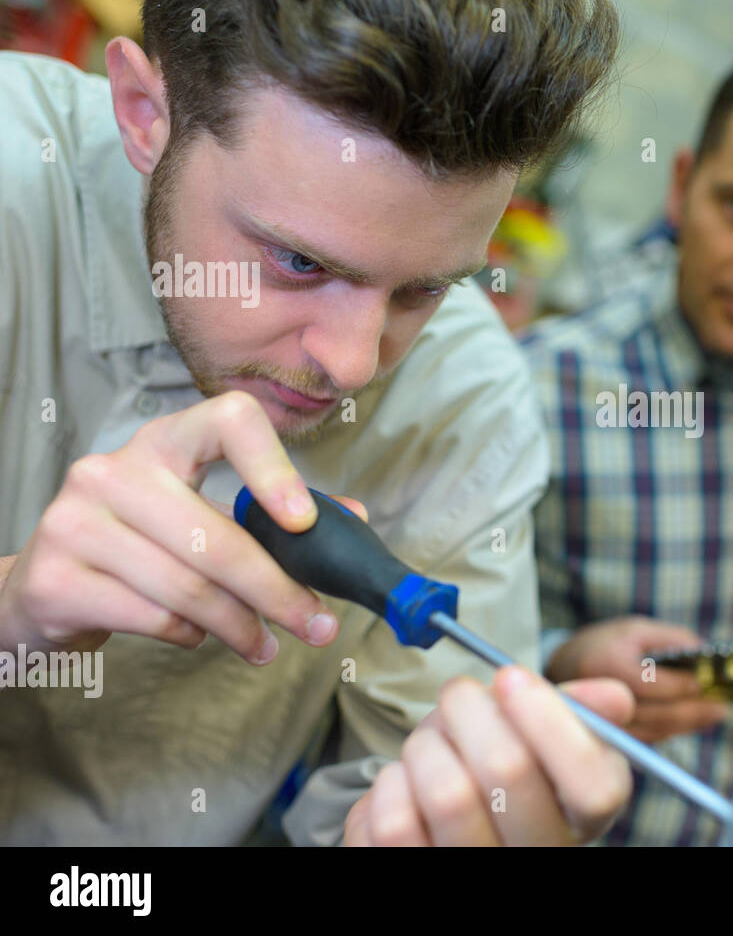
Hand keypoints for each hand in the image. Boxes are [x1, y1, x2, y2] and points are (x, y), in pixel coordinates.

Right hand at [0, 390, 365, 662]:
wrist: (44, 586)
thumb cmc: (141, 545)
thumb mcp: (199, 513)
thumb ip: (270, 516)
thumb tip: (353, 520)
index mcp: (164, 442)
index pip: (228, 421)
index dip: (274, 467)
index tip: (304, 522)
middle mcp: (113, 471)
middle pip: (219, 537)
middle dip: (279, 591)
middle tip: (318, 626)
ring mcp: (76, 523)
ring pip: (191, 587)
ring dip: (243, 625)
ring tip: (266, 646)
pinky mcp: (55, 580)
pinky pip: (153, 617)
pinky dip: (191, 635)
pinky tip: (200, 636)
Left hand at [343, 667, 633, 844]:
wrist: (455, 812)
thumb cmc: (508, 766)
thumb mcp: (552, 734)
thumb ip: (577, 710)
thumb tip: (613, 698)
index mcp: (585, 814)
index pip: (594, 787)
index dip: (549, 721)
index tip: (512, 677)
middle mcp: (540, 851)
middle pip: (509, 770)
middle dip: (469, 709)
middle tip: (461, 695)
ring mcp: (478, 867)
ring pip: (446, 791)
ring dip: (426, 744)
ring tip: (433, 742)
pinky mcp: (420, 868)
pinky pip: (395, 822)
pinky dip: (393, 782)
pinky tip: (410, 781)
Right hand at [545, 616, 729, 742]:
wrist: (563, 669)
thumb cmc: (605, 644)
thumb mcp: (635, 628)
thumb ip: (671, 639)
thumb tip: (706, 654)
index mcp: (606, 664)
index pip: (652, 682)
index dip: (684, 684)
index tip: (708, 681)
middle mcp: (600, 698)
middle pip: (657, 712)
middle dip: (694, 710)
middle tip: (723, 706)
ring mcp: (602, 723)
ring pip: (654, 731)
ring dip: (688, 724)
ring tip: (716, 714)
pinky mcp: (609, 739)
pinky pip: (647, 738)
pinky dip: (672, 730)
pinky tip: (692, 721)